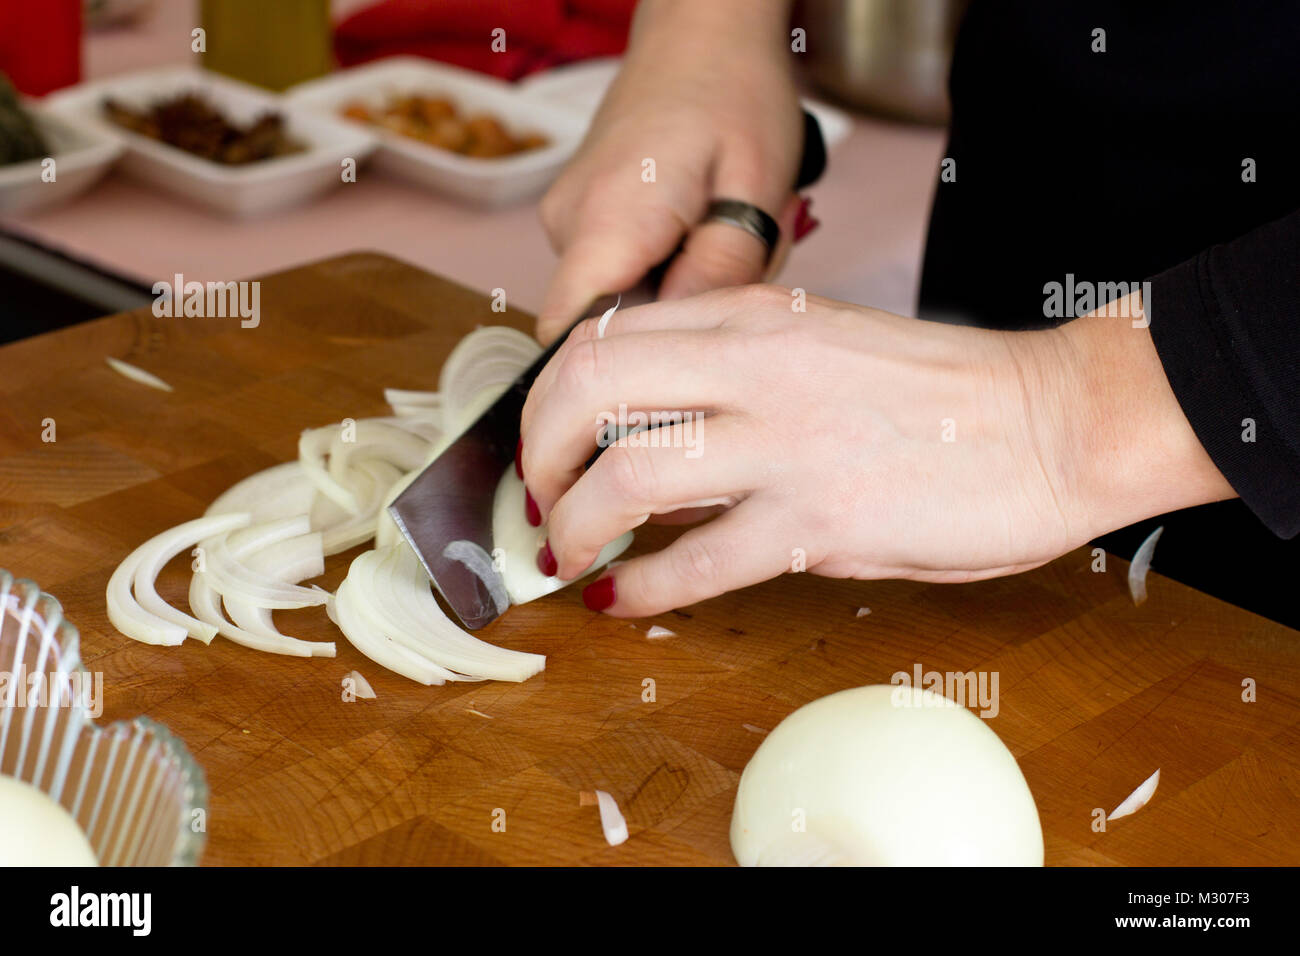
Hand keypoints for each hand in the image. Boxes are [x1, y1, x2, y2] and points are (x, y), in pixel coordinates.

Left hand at [518, 285, 1234, 616]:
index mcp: (758, 316)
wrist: (1057, 423)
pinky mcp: (821, 522)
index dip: (549, 397)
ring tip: (568, 554)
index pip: (605, 337)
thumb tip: (657, 442)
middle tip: (537, 498)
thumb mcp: (826, 345)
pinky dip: (642, 588)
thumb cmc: (948, 393)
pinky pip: (696, 564)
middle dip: (538, 453)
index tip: (544, 443)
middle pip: (587, 391)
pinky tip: (625, 598)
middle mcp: (758, 365)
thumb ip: (738, 376)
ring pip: (625, 478)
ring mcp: (786, 443)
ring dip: (574, 525)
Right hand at [535, 0, 802, 343]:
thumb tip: (678, 342)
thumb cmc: (735, 94)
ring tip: (722, 237)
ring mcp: (566, 218)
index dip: (612, 376)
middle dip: (672, 323)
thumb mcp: (756, 188)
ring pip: (614, 300)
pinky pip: (614, 271)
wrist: (701, 30)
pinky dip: (663, 265)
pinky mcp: (576, 216)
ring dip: (675, 291)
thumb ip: (719, 271)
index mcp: (610, 218)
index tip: (671, 377)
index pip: (571, 338)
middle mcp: (569, 222)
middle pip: (602, 326)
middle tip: (735, 271)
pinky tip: (699, 228)